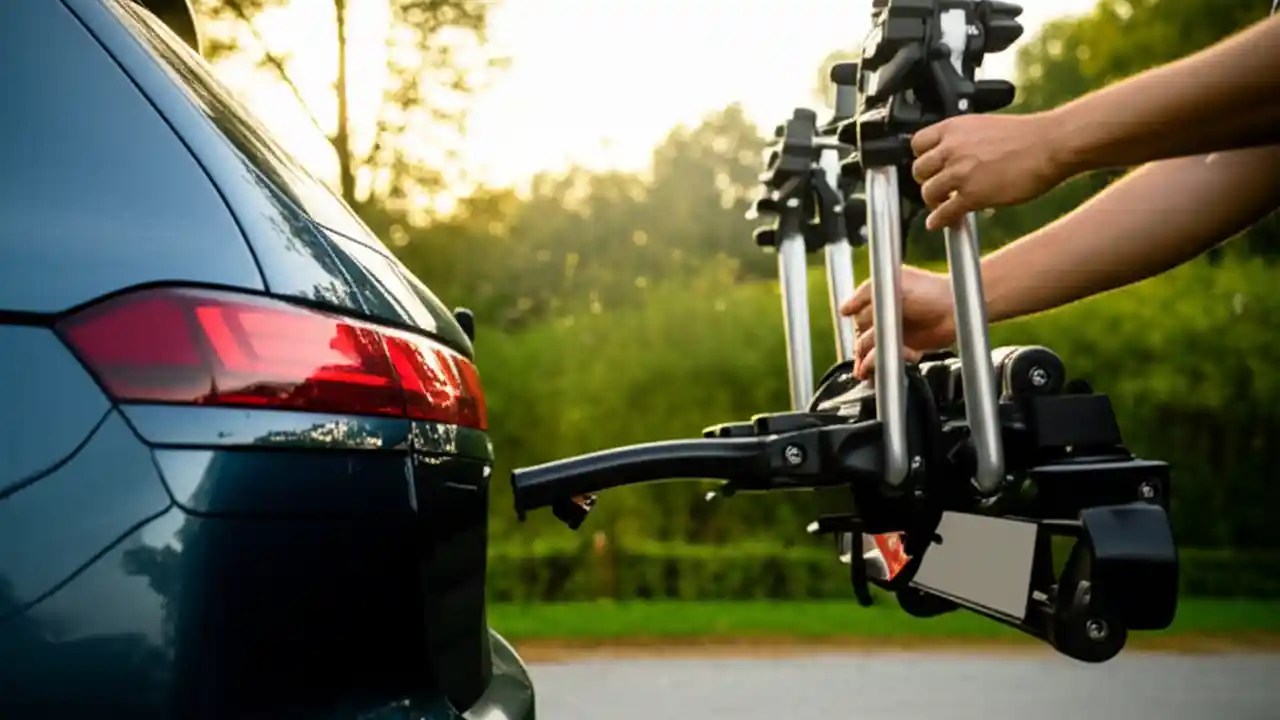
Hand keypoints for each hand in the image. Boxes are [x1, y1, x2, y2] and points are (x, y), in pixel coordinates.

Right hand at [840, 266, 955, 379]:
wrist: (956, 307)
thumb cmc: (928, 290)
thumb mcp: (893, 283)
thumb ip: (864, 294)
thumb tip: (843, 310)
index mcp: (878, 300)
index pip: (858, 318)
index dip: (860, 325)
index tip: (865, 331)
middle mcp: (884, 317)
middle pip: (863, 338)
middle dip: (862, 349)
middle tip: (865, 355)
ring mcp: (895, 334)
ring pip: (873, 352)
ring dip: (870, 361)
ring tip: (866, 371)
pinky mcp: (907, 348)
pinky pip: (890, 359)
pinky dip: (886, 364)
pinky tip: (889, 365)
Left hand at [911, 112, 1071, 230]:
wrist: (1051, 144)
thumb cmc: (1027, 137)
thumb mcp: (985, 127)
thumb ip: (964, 140)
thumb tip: (954, 157)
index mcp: (954, 127)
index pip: (918, 143)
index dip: (923, 158)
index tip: (929, 167)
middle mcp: (952, 148)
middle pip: (919, 170)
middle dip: (926, 181)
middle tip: (938, 188)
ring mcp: (960, 172)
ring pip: (928, 192)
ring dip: (933, 202)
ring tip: (943, 206)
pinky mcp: (971, 194)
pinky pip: (944, 212)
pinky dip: (938, 221)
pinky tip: (938, 224)